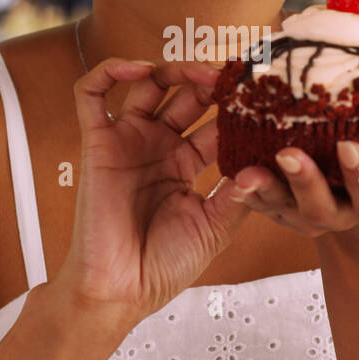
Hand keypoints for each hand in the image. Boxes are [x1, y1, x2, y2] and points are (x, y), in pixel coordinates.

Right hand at [51, 57, 251, 323]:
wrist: (121, 291)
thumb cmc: (165, 265)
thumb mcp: (215, 227)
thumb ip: (240, 193)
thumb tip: (266, 162)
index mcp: (186, 163)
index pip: (216, 121)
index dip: (236, 105)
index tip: (262, 92)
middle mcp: (158, 146)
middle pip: (185, 95)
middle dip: (209, 80)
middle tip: (233, 75)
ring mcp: (128, 141)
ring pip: (147, 85)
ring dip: (173, 68)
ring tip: (200, 72)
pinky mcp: (97, 142)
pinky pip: (92, 94)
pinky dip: (111, 71)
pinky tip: (139, 68)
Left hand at [230, 129, 358, 242]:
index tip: (348, 145)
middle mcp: (336, 215)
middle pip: (320, 208)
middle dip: (306, 183)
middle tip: (289, 155)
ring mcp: (302, 214)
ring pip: (281, 207)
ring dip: (265, 189)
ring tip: (247, 172)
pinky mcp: (277, 207)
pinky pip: (258, 202)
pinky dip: (245, 190)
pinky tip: (232, 174)